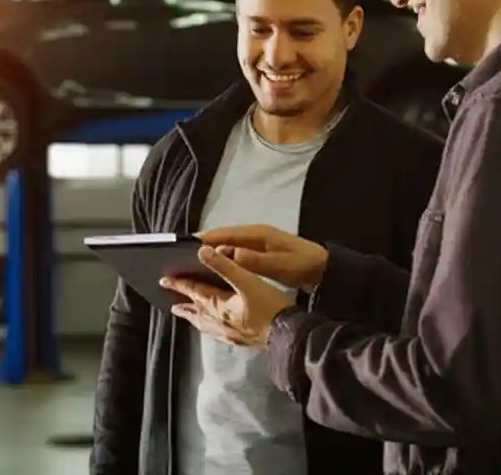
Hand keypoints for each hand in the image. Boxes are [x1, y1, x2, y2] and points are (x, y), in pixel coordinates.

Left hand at [160, 245, 294, 347]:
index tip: (163, 281)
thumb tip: (202, 252)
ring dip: (195, 318)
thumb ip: (225, 266)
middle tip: (172, 304)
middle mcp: (220, 321)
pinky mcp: (241, 340)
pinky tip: (216, 329)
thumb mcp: (247, 281)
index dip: (179, 284)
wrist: (289, 335)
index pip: (194, 292)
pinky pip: (218, 333)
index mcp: (219, 306)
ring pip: (206, 324)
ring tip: (188, 315)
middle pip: (197, 311)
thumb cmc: (269, 307)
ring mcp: (230, 333)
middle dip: (184, 305)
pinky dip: (211, 328)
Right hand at [197, 224, 328, 292]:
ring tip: (190, 261)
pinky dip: (221, 256)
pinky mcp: (257, 251)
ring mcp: (255, 242)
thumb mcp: (279, 266)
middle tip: (179, 254)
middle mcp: (253, 233)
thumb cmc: (300, 265)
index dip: (205, 239)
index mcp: (257, 234)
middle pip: (222, 236)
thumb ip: (254, 260)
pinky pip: (233, 251)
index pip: (225, 233)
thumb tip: (229, 253)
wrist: (321, 268)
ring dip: (211, 250)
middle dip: (203, 244)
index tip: (184, 245)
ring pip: (226, 244)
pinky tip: (212, 267)